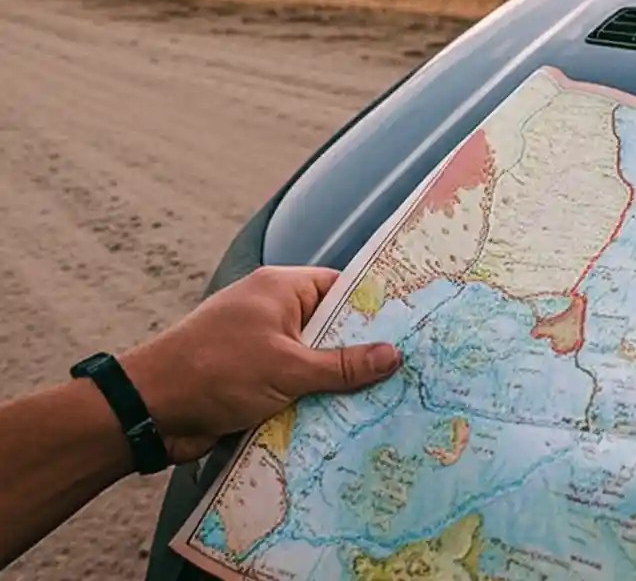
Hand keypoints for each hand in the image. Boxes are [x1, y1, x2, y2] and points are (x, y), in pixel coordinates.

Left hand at [119, 266, 400, 463]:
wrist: (148, 412)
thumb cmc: (215, 372)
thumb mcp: (288, 368)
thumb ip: (343, 364)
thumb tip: (393, 356)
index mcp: (280, 290)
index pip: (341, 287)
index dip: (375, 306)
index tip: (413, 327)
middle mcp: (272, 313)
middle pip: (332, 329)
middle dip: (362, 353)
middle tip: (409, 370)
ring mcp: (261, 348)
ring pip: (316, 364)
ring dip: (337, 385)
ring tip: (386, 400)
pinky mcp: (253, 381)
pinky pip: (296, 388)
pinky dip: (314, 403)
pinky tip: (345, 421)